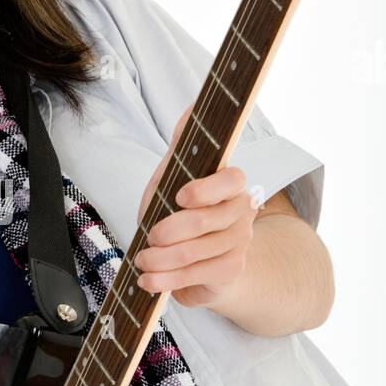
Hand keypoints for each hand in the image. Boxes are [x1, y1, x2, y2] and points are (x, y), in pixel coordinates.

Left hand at [134, 102, 260, 308]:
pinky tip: (149, 280)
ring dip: (160, 258)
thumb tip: (192, 105)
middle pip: (206, 220)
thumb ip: (182, 145)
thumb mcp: (174, 177)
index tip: (179, 196)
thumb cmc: (181, 214)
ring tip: (143, 260)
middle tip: (149, 237)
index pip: (231, 179)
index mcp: (228, 183)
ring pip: (196, 251)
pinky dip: (166, 279)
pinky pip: (196, 275)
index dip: (205, 189)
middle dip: (168, 231)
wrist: (197, 263)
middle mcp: (241, 210)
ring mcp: (239, 241)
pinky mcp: (231, 269)